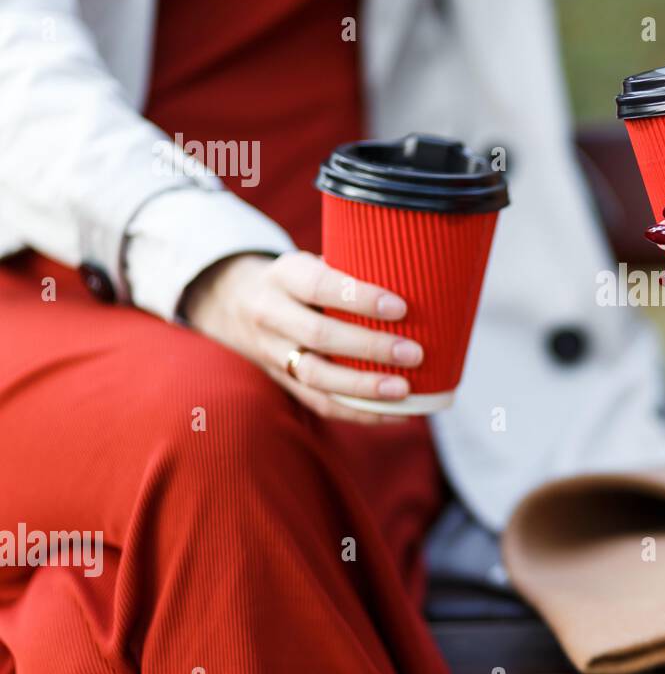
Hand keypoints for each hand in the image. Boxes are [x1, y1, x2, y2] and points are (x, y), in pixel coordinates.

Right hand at [181, 251, 422, 423]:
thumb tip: (422, 278)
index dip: (360, 298)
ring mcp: (273, 352)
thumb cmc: (298, 279)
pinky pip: (319, 402)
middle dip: (369, 347)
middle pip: (318, 336)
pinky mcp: (283, 381)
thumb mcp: (312, 260)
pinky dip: (359, 411)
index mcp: (284, 276)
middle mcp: (272, 315)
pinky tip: (396, 413)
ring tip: (404, 389)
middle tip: (414, 353)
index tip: (400, 307)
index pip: (319, 286)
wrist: (233, 301)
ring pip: (316, 376)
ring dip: (363, 387)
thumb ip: (352, 268)